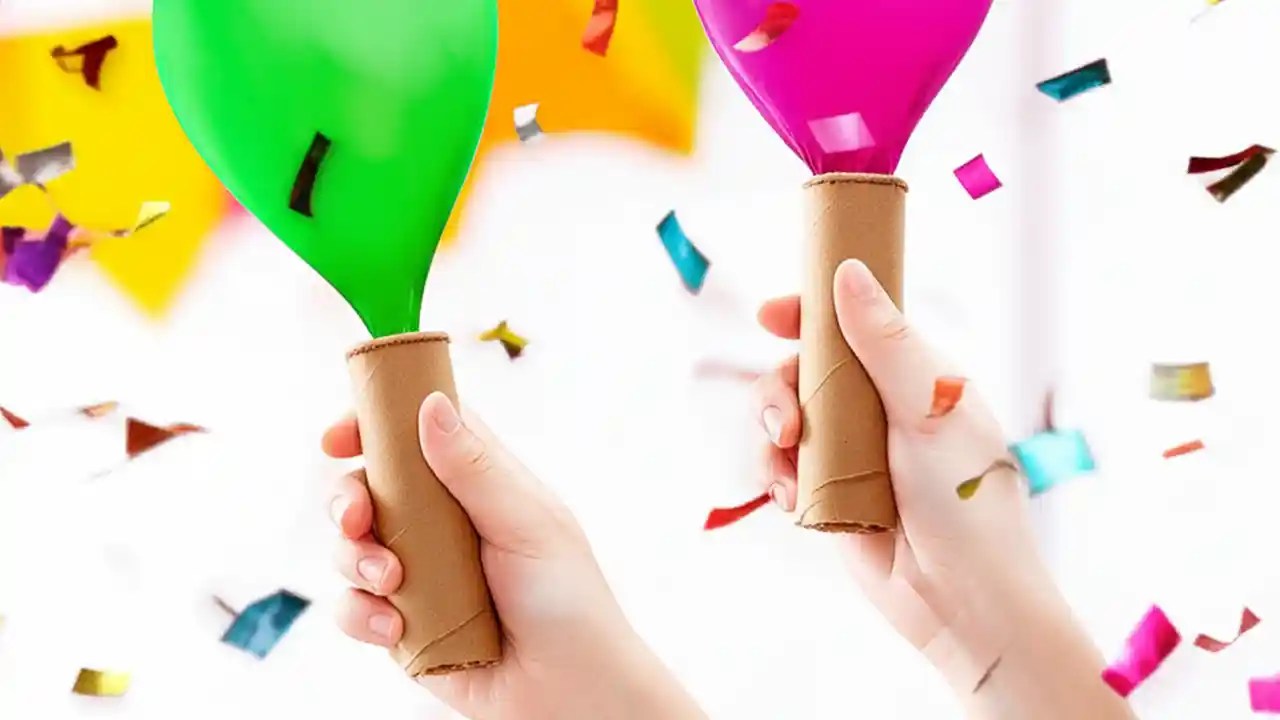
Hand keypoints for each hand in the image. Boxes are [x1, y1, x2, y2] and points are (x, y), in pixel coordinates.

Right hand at [322, 394, 704, 719]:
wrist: (570, 695)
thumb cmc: (568, 602)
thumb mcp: (527, 524)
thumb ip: (475, 468)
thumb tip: (431, 404)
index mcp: (479, 484)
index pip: (418, 433)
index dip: (373, 424)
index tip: (337, 436)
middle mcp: (442, 523)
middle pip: (369, 487)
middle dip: (347, 498)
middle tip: (355, 518)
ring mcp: (419, 573)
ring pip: (351, 547)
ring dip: (355, 559)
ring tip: (391, 580)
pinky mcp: (402, 624)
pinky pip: (354, 608)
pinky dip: (362, 614)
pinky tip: (394, 626)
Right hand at [754, 260, 1131, 717]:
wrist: (964, 604)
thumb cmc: (967, 503)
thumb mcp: (928, 412)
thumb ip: (883, 343)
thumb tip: (847, 271)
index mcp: (914, 376)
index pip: (852, 324)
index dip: (807, 312)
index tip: (768, 315)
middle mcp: (879, 408)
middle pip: (804, 370)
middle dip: (780, 391)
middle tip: (783, 426)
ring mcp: (852, 452)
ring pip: (786, 419)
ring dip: (772, 441)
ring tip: (786, 475)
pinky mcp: (830, 494)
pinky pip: (783, 468)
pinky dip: (777, 478)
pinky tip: (793, 501)